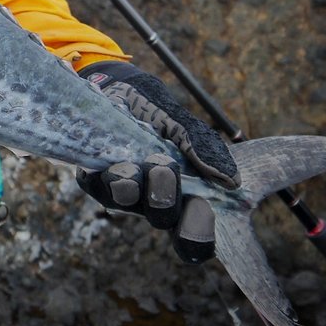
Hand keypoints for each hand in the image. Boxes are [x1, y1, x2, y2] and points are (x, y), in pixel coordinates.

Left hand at [76, 61, 239, 263]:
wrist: (123, 87)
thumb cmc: (162, 114)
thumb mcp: (188, 125)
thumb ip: (206, 149)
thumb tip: (231, 182)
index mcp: (188, 199)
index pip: (199, 237)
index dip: (203, 237)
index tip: (203, 206)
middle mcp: (157, 203)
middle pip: (169, 228)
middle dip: (171, 206)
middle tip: (167, 173)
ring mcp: (125, 193)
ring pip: (130, 205)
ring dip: (139, 187)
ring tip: (147, 163)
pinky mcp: (95, 178)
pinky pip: (100, 187)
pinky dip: (110, 177)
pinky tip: (119, 164)